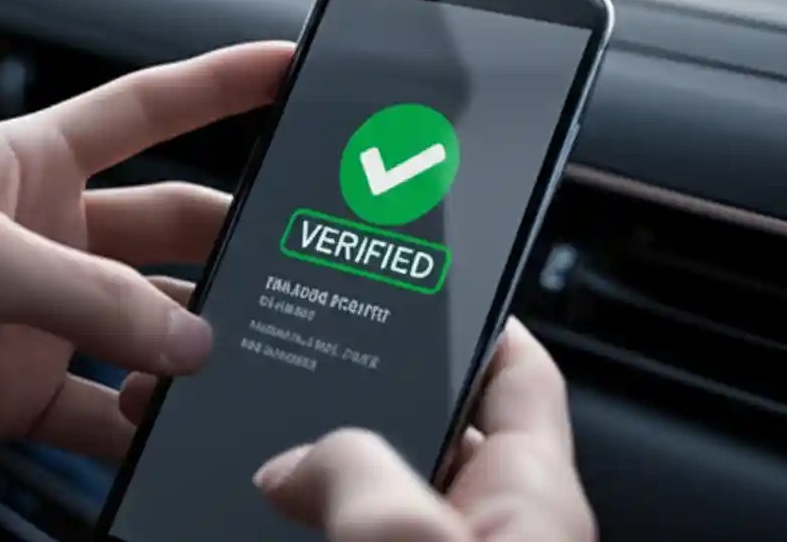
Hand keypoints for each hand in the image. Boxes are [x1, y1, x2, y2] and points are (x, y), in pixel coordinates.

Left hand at [0, 41, 292, 525]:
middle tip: (282, 267)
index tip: (289, 73)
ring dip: (185, 347)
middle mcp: (44, 233)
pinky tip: (159, 431)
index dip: (222, 85)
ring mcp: (37, 314)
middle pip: (168, 226)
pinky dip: (138, 425)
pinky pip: (106, 408)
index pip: (148, 108)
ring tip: (217, 366)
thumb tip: (189, 339)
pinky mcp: (21, 388)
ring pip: (147, 323)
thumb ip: (91, 296)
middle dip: (228, 242)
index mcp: (27, 161)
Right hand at [249, 320, 594, 541]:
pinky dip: (309, 524)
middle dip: (363, 396)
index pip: (518, 372)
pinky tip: (255, 515)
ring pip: (378, 498)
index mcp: (531, 497)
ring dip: (324, 473)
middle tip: (296, 358)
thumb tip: (292, 462)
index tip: (417, 271)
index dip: (475, 314)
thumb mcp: (408, 540)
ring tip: (257, 442)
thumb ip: (355, 473)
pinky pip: (352, 536)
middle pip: (430, 429)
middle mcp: (491, 531)